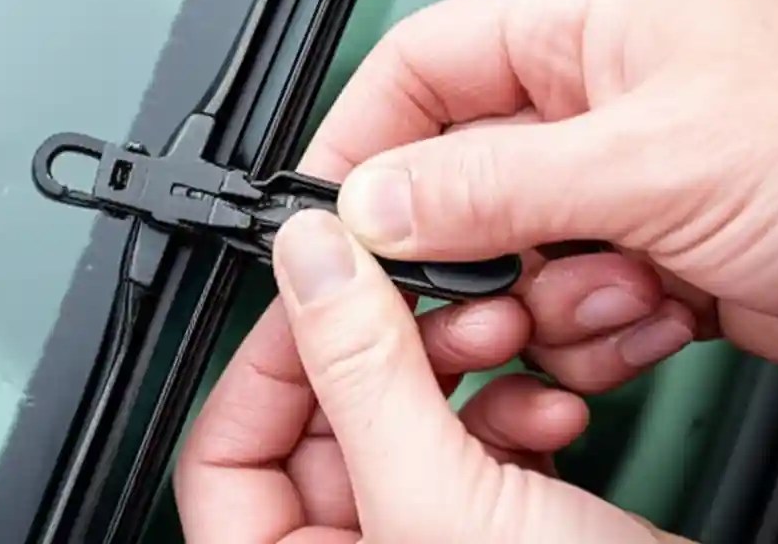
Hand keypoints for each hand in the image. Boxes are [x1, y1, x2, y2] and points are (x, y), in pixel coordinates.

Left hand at [174, 209, 689, 541]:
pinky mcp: (500, 528)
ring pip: (407, 417)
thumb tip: (306, 261)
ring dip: (463, 366)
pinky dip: (514, 410)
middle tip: (435, 297)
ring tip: (509, 338)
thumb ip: (362, 375)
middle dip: (390, 348)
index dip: (265, 361)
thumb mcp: (438, 500)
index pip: (224, 453)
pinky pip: (477, 443)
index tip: (322, 284)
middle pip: (325, 418)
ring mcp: (426, 542)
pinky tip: (553, 405)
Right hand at [323, 0, 777, 384]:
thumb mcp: (651, 160)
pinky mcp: (654, 251)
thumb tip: (370, 202)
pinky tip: (655, 325)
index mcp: (590, 20)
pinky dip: (594, 333)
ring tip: (616, 302)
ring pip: (508, 251)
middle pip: (458, 171)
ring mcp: (627, 176)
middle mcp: (601, 92)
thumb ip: (491, 183)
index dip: (362, 140)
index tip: (328, 217)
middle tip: (476, 293)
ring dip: (547, 300)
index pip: (421, 65)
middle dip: (468, 246)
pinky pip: (567, 302)